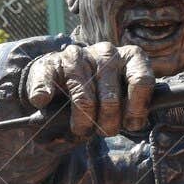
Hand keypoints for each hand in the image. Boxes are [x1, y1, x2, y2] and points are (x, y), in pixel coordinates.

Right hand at [24, 42, 154, 139]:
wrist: (62, 81)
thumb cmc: (101, 94)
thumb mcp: (125, 97)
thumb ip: (137, 105)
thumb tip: (138, 121)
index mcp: (131, 57)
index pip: (141, 81)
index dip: (136, 110)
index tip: (130, 124)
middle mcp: (106, 52)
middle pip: (112, 100)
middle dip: (107, 125)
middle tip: (102, 131)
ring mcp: (77, 55)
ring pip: (84, 102)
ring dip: (81, 124)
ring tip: (81, 128)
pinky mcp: (49, 63)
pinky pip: (47, 85)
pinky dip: (43, 98)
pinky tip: (43, 102)